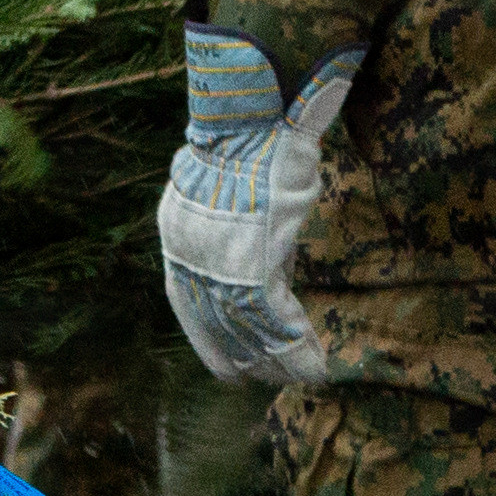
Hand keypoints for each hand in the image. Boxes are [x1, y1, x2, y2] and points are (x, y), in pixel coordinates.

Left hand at [158, 27, 362, 386]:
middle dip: (239, 356)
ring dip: (274, 359)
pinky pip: (275, 322)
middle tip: (258, 379)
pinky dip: (297, 347)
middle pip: (214, 324)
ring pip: (246, 330)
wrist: (251, 116)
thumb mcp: (234, 185)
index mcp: (179, 237)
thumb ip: (239, 221)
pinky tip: (316, 366)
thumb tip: (256, 229)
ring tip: (295, 377)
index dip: (207, 338)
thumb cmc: (252, 138)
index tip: (225, 364)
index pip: (186, 303)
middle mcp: (192, 257)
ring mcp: (220, 264)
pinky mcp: (255, 265)